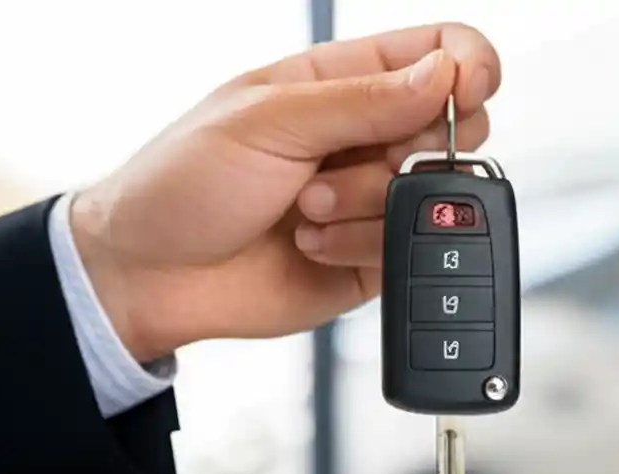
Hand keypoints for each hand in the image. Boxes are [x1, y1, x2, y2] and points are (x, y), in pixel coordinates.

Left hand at [69, 24, 499, 361]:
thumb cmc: (183, 183)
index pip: (441, 51)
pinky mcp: (376, 255)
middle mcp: (368, 136)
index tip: (460, 94)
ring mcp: (375, 198)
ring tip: (307, 209)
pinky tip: (311, 242)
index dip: (468, 67)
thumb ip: (363, 100)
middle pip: (457, 128)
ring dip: (369, 205)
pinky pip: (411, 250)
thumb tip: (444, 76)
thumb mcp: (267, 120)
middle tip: (342, 160)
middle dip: (408, 150)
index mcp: (345, 81)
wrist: (151, 277)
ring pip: (436, 196)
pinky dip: (361, 247)